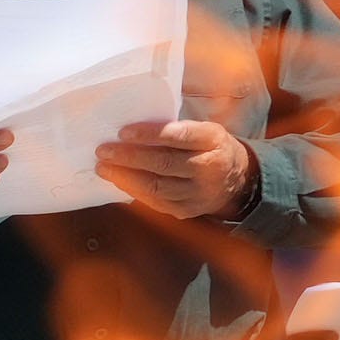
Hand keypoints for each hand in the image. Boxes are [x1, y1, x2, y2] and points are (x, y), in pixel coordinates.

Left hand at [97, 119, 256, 219]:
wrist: (236, 180)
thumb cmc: (209, 148)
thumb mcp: (204, 130)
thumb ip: (177, 129)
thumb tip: (132, 131)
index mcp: (213, 140)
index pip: (179, 136)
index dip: (150, 135)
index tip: (123, 132)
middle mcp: (209, 168)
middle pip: (164, 163)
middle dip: (129, 157)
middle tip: (103, 150)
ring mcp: (198, 193)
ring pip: (157, 186)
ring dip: (125, 177)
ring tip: (104, 167)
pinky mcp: (187, 210)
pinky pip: (155, 201)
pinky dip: (133, 190)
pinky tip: (118, 180)